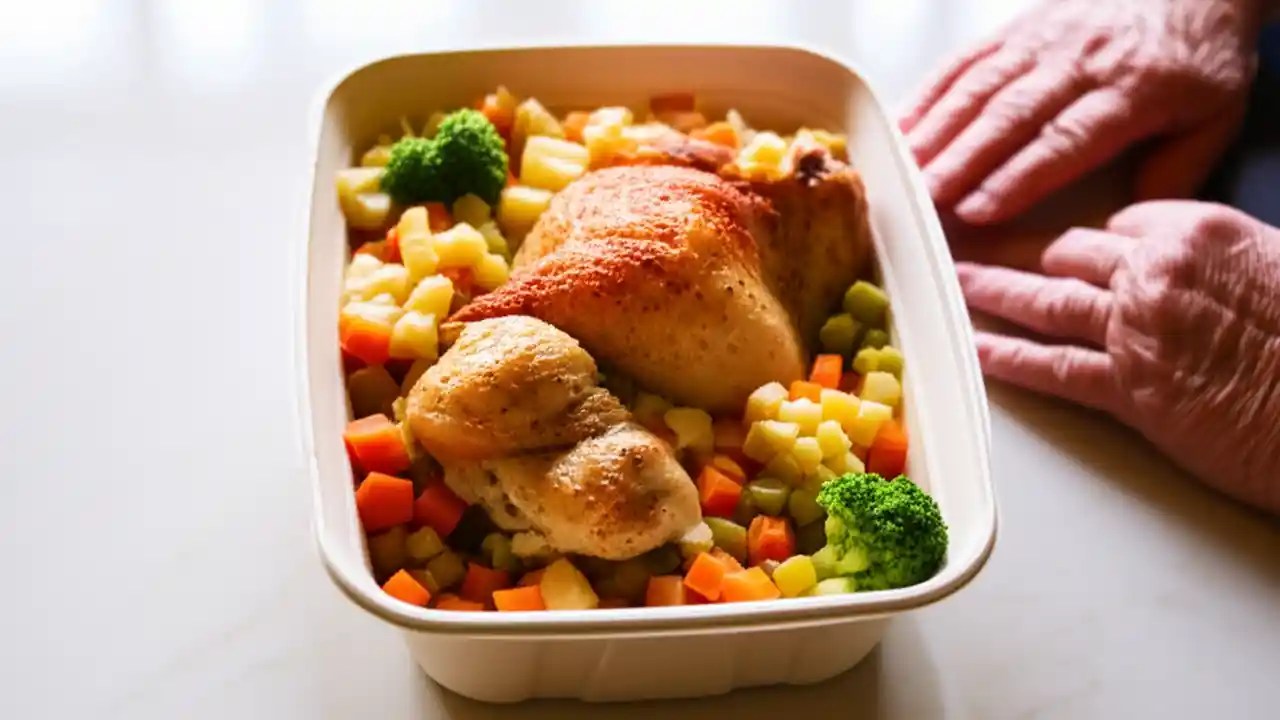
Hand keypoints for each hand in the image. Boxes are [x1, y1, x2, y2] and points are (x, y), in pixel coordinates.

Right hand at [901, 0, 1260, 224]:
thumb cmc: (1200, 59)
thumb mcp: (1214, 118)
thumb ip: (1175, 174)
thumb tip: (1124, 229)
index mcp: (1135, 89)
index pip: (1065, 138)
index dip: (1017, 176)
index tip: (977, 210)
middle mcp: (1081, 61)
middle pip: (1011, 115)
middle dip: (962, 160)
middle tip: (925, 199)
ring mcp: (1044, 41)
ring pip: (980, 87)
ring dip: (936, 130)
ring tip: (903, 171)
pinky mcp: (1017, 30)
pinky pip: (965, 61)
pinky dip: (929, 94)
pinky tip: (901, 125)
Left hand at [957, 201, 1279, 513]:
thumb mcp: (1278, 265)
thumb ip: (1225, 259)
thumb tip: (1199, 269)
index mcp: (1198, 231)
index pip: (1120, 223)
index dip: (1091, 237)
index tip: (1063, 242)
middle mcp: (1154, 272)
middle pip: (1069, 254)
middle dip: (1021, 252)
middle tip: (979, 248)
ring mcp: (1134, 331)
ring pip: (1045, 302)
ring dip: (994, 292)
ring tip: (958, 284)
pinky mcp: (1128, 391)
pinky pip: (1052, 368)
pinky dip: (1008, 360)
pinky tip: (977, 352)